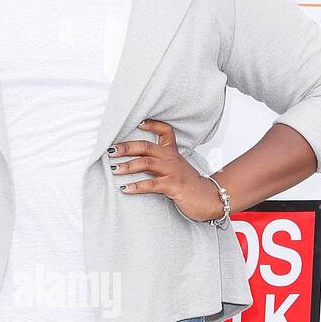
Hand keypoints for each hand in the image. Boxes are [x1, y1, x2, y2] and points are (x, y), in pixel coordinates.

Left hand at [107, 117, 224, 222]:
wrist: (210, 199)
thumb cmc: (190, 186)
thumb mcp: (176, 169)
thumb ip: (160, 163)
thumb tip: (137, 162)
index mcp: (172, 153)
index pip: (165, 130)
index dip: (152, 124)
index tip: (137, 122)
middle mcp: (172, 159)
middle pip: (147, 146)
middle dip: (126, 147)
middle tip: (110, 150)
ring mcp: (173, 171)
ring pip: (147, 163)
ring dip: (128, 166)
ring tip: (114, 169)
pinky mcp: (173, 186)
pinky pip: (152, 184)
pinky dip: (137, 186)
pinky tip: (125, 188)